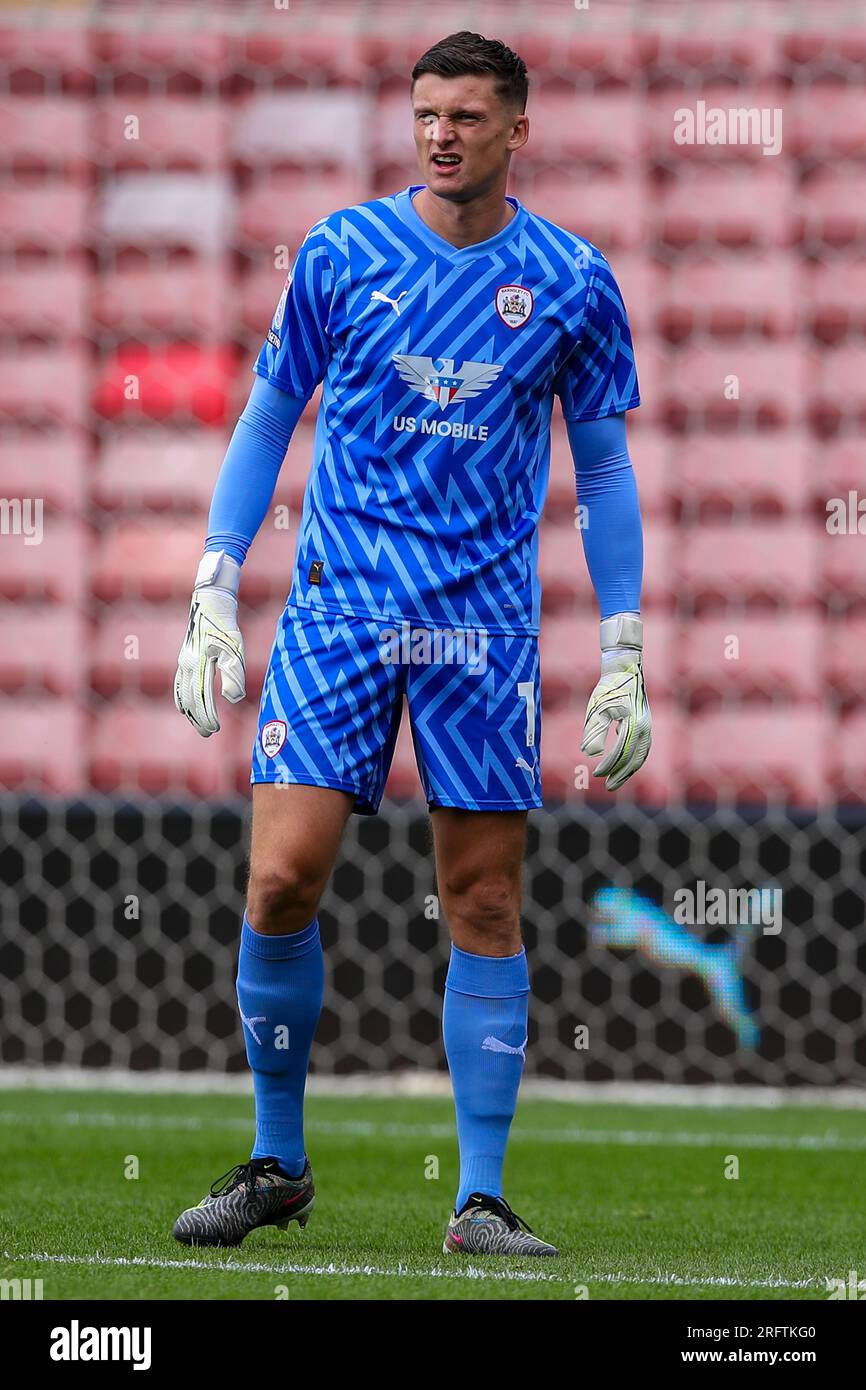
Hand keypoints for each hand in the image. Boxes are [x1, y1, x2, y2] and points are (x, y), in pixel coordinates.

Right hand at [174, 550, 245, 736]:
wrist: (211, 602)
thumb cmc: (226, 625)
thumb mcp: (235, 649)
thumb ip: (233, 675)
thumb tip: (231, 699)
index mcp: (198, 664)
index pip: (201, 698)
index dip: (207, 716)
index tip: (215, 729)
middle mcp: (186, 664)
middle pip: (188, 699)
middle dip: (198, 718)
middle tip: (208, 733)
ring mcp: (183, 661)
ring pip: (181, 692)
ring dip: (189, 710)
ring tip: (198, 724)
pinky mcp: (185, 657)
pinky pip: (179, 683)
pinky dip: (182, 698)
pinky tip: (186, 705)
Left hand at [581, 613, 651, 791]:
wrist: (625, 669)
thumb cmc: (608, 687)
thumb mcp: (597, 708)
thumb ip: (595, 732)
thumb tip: (590, 754)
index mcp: (633, 724)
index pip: (621, 752)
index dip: (608, 766)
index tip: (596, 774)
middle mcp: (644, 727)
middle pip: (635, 759)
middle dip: (621, 775)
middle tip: (608, 787)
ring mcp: (647, 726)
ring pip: (641, 755)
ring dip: (628, 770)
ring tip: (615, 780)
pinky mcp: (645, 724)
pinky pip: (642, 748)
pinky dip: (634, 759)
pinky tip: (622, 764)